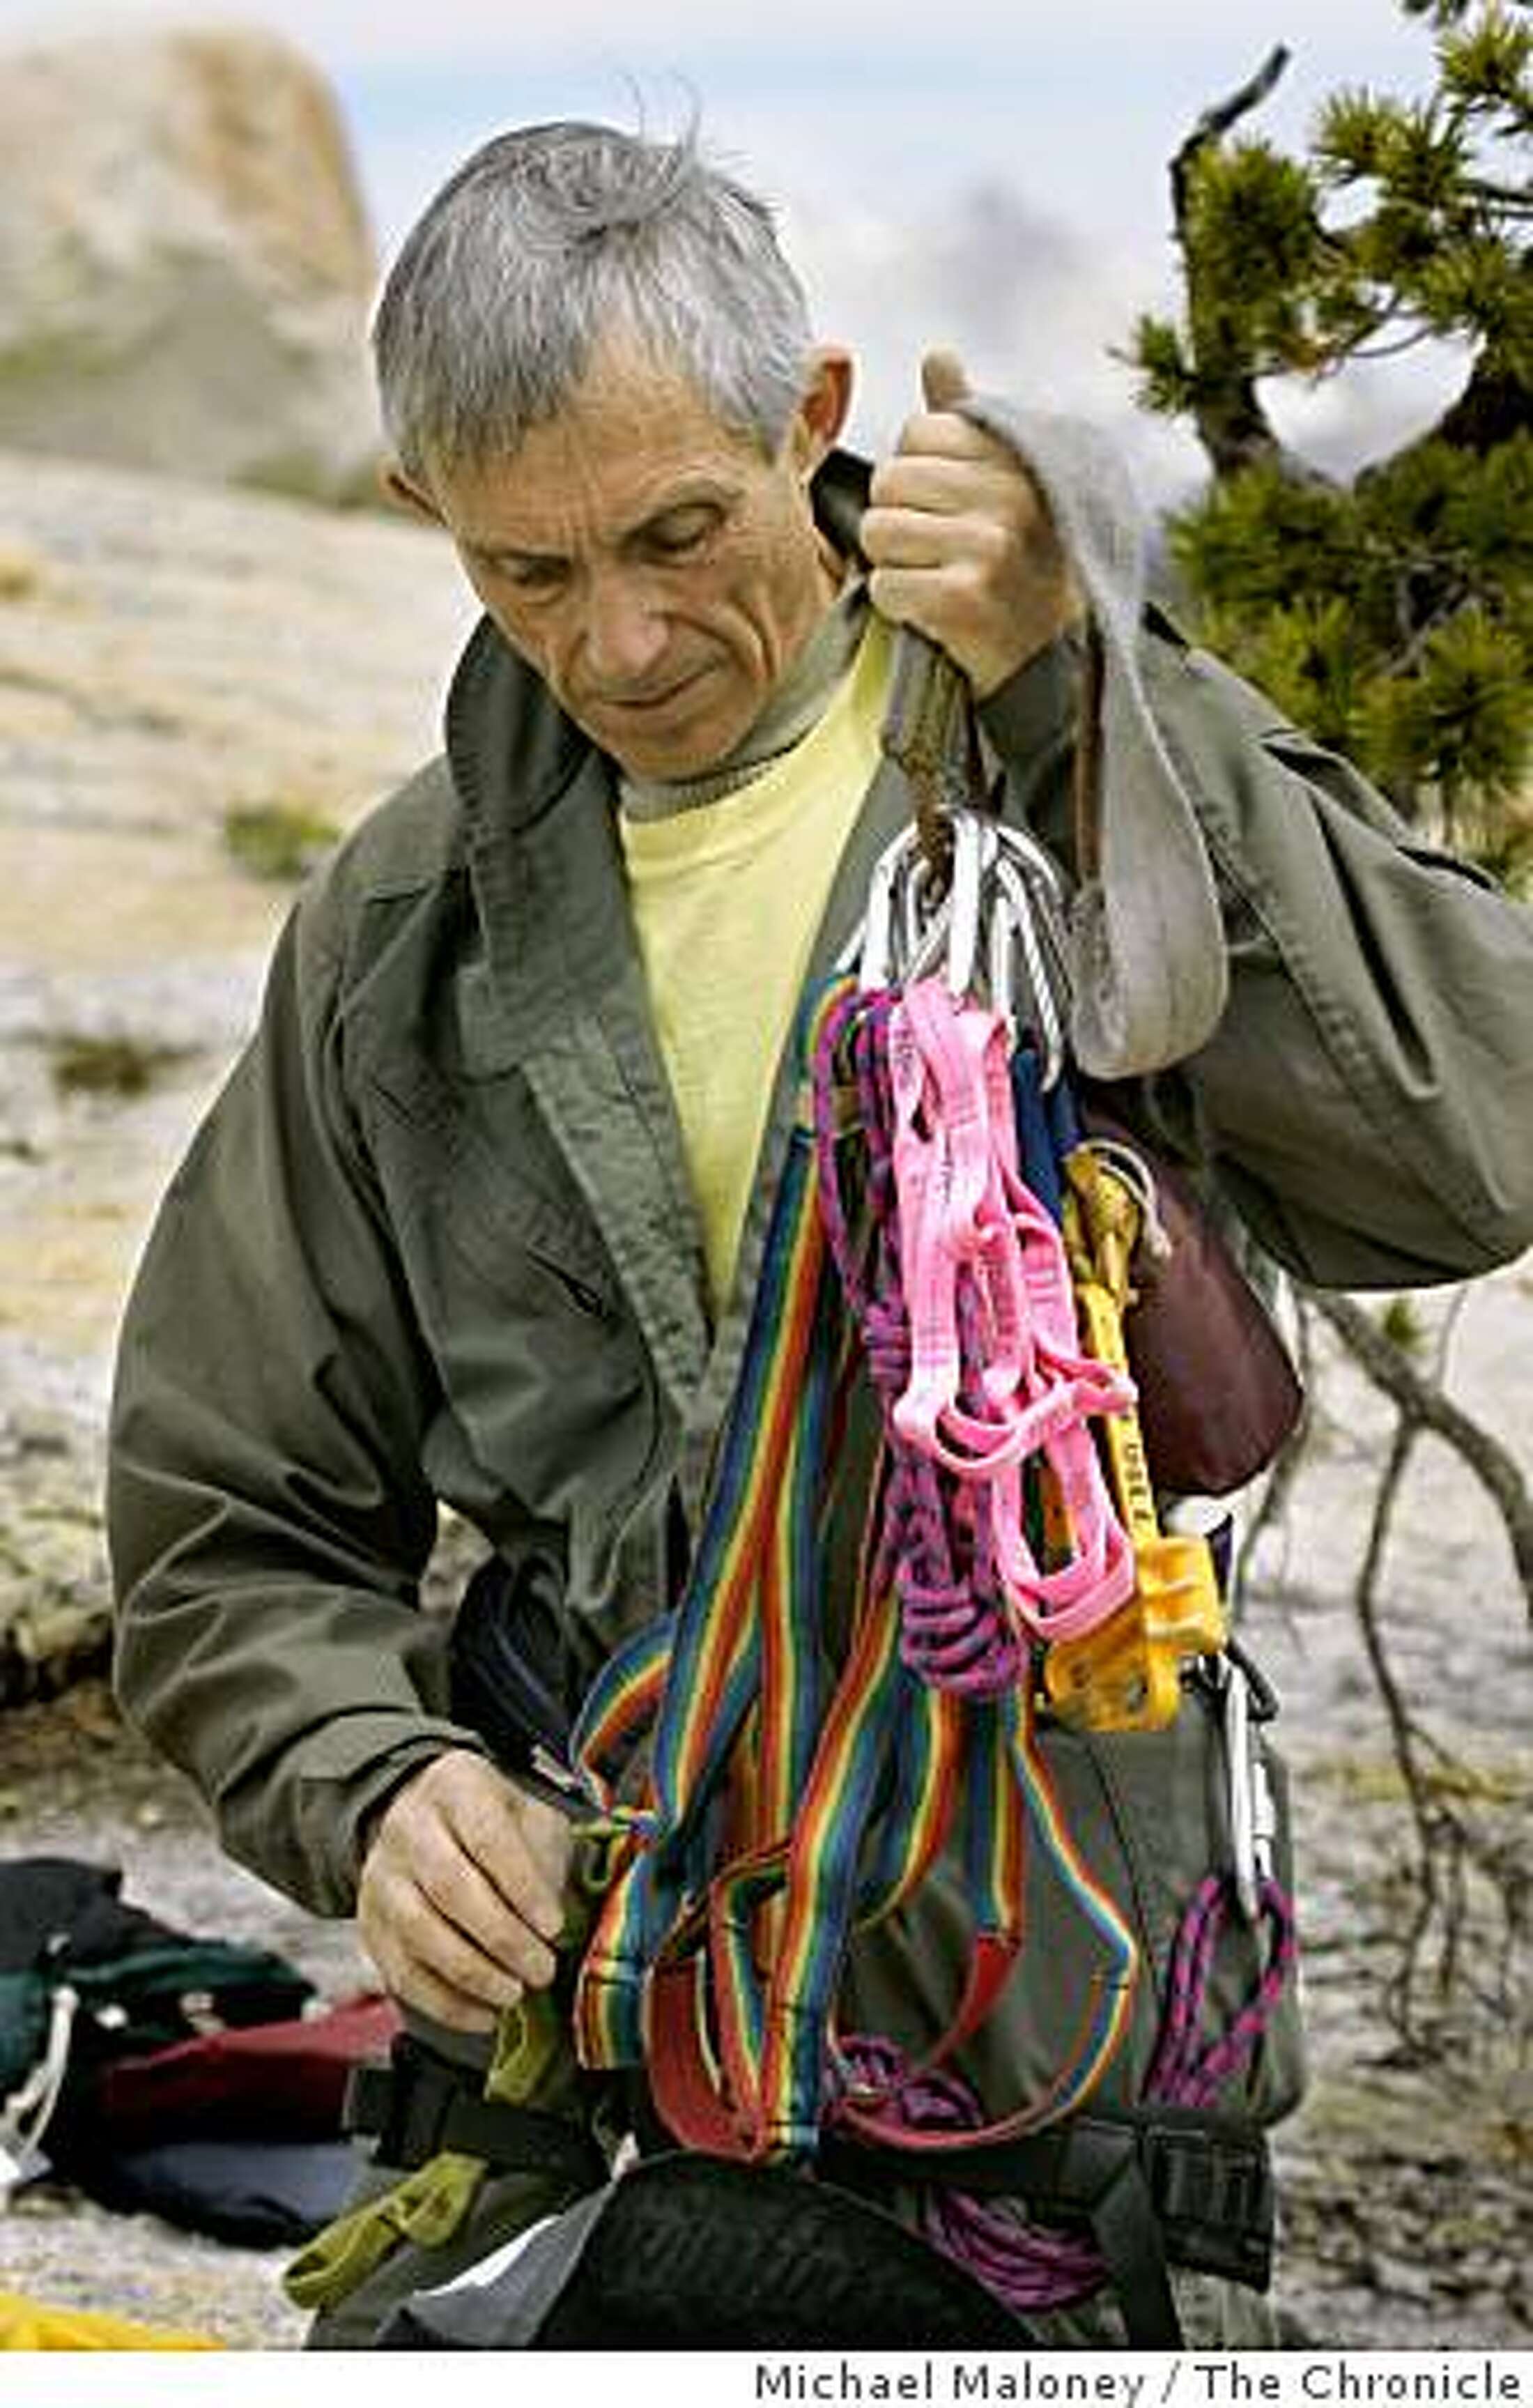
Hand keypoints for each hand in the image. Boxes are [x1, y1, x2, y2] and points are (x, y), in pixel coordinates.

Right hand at [357, 1748, 572, 2031]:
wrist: (423, 1819)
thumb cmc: (490, 1824)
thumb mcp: (529, 1817)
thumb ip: (544, 1857)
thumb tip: (549, 1922)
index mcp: (456, 1787)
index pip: (488, 1838)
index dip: (523, 1887)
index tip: (554, 1926)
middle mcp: (409, 1828)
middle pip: (451, 1888)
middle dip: (502, 1938)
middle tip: (541, 1969)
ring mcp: (382, 1877)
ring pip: (420, 1932)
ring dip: (473, 1974)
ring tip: (514, 1993)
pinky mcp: (370, 1924)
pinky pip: (401, 1972)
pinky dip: (444, 2002)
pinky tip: (482, 2014)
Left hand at [862, 350, 1080, 698]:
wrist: (1051, 660)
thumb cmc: (1017, 565)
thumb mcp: (1004, 483)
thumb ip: (967, 421)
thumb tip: (938, 355)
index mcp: (1014, 459)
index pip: (916, 434)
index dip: (915, 475)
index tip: (946, 509)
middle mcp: (1006, 495)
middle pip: (888, 481)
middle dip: (897, 520)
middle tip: (936, 552)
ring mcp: (988, 547)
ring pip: (878, 531)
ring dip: (892, 564)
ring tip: (934, 579)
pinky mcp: (964, 599)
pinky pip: (884, 586)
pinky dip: (898, 606)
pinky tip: (935, 613)